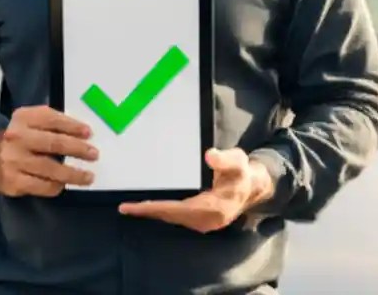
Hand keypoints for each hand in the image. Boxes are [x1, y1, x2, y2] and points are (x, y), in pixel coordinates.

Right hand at [0, 105, 98, 197]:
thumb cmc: (17, 138)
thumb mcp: (29, 121)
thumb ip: (51, 122)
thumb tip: (82, 133)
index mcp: (23, 119)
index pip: (51, 120)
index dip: (73, 126)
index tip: (89, 133)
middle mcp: (18, 138)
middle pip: (54, 144)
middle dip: (78, 149)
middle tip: (94, 154)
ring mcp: (15, 161)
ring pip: (51, 169)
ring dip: (73, 174)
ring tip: (89, 177)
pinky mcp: (14, 182)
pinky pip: (42, 186)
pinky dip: (56, 186)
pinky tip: (64, 185)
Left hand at [117, 148, 274, 232]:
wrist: (251, 187)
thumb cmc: (241, 173)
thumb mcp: (237, 161)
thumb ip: (224, 159)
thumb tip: (209, 156)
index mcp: (212, 209)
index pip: (176, 209)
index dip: (154, 208)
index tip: (135, 207)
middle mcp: (206, 220)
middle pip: (170, 216)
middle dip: (148, 212)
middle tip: (125, 208)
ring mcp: (203, 222)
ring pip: (172, 218)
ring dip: (153, 213)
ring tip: (132, 208)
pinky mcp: (200, 220)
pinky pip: (176, 216)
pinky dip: (162, 211)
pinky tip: (150, 207)